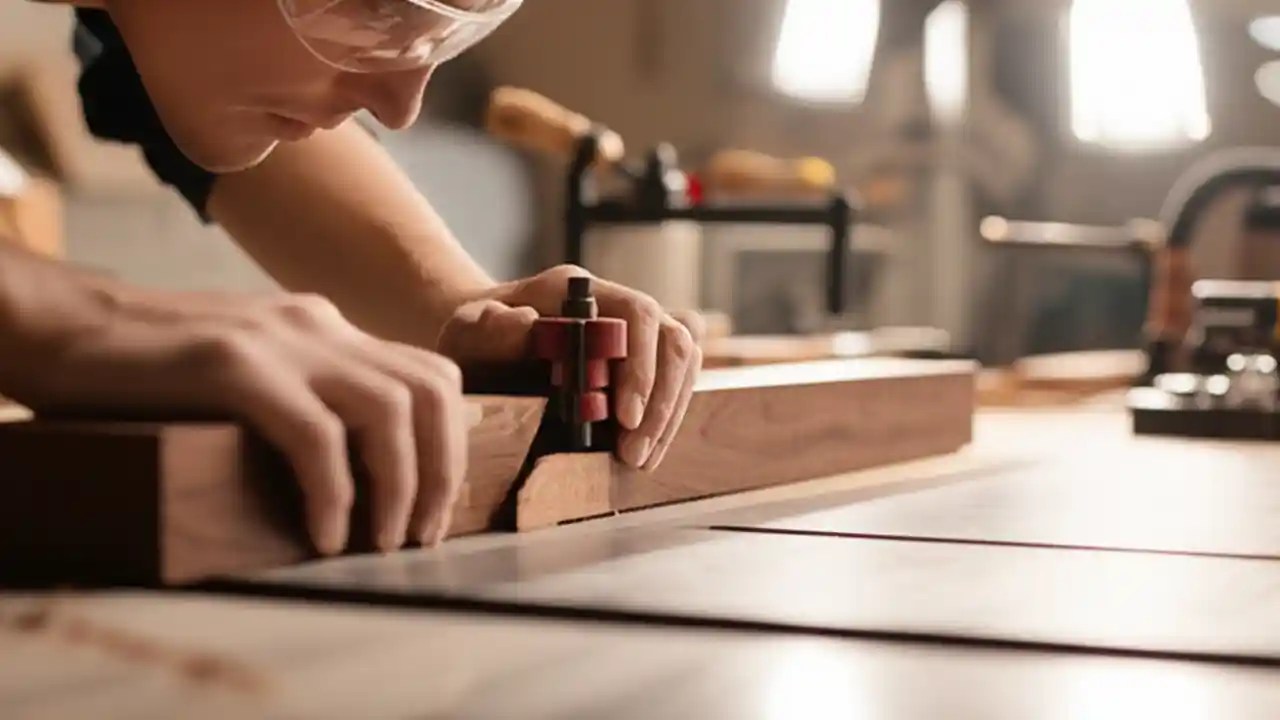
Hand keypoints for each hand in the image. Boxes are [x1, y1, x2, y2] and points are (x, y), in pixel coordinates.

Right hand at [0, 249, 467, 554]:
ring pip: (389, 411)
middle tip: (418, 535)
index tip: (432, 510)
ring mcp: (278, 341)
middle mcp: (317, 325)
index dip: (448, 446)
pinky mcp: (234, 365)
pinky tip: (322, 535)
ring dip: (399, 486)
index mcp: (325, 328)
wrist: (62, 326)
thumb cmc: (151, 369)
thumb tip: (356, 469)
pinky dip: (332, 493)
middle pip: (429, 391)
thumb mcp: (252, 371)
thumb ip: (305, 395)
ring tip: (379, 542)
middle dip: (440, 471)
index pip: (428, 377)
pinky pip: (315, 437)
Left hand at [437, 265, 702, 469]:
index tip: (625, 418)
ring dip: (669, 415)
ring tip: (639, 459)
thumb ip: (488, 327)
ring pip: (683, 361)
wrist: (482, 346)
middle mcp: (616, 303)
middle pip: (672, 339)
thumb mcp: (467, 332)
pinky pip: (677, 379)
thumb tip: (527, 323)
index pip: (637, 313)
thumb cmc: (475, 339)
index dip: (641, 365)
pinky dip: (668, 417)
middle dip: (662, 402)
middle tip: (635, 454)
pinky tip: (645, 450)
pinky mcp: (642, 359)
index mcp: (578, 290)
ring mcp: (635, 331)